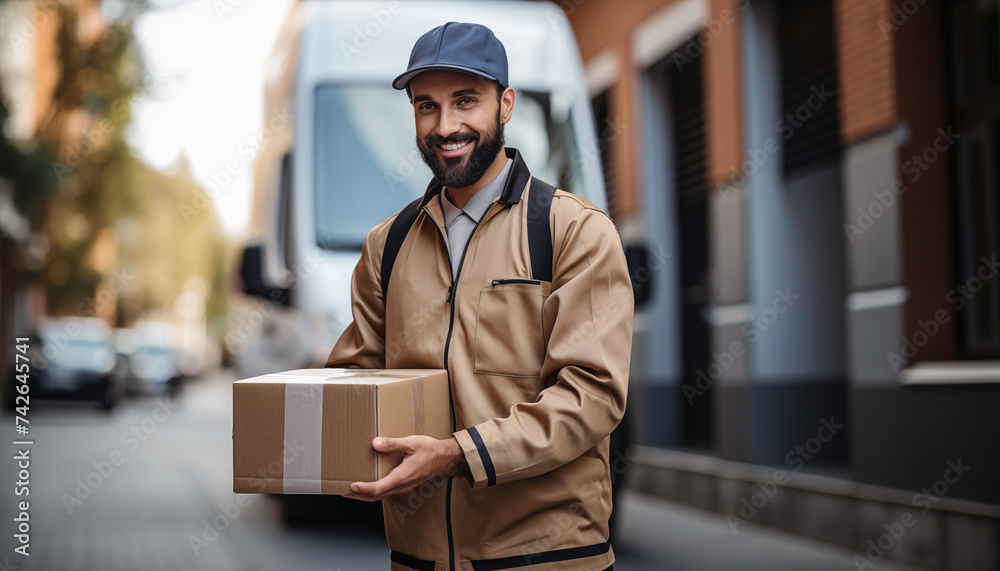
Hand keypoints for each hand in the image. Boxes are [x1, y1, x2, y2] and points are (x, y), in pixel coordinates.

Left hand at [344, 435, 466, 501]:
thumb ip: (392, 444)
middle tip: (343, 491)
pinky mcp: (404, 484)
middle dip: (358, 495)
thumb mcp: (411, 443)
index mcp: (402, 476)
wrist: (446, 459)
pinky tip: (369, 484)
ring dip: (365, 494)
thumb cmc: (430, 450)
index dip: (364, 489)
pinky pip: (386, 491)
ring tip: (351, 489)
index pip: (379, 488)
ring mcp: (403, 487)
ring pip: (381, 495)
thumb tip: (375, 443)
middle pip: (376, 496)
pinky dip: (374, 491)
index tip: (351, 486)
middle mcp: (402, 485)